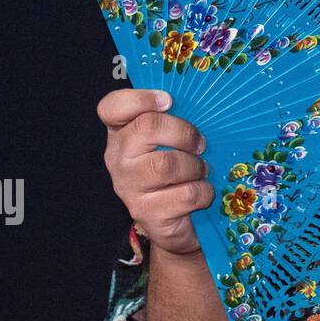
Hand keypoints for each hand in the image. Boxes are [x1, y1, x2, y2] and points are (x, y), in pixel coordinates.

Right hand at [98, 88, 211, 256]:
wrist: (175, 221)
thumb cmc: (179, 170)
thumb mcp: (174, 140)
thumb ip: (178, 120)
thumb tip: (208, 103)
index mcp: (122, 132)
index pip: (111, 107)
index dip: (139, 99)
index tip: (168, 100)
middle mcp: (118, 156)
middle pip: (147, 127)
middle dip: (184, 133)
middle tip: (200, 144)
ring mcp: (127, 186)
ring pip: (166, 164)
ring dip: (195, 166)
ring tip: (201, 171)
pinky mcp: (144, 212)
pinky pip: (184, 194)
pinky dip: (203, 192)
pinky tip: (202, 193)